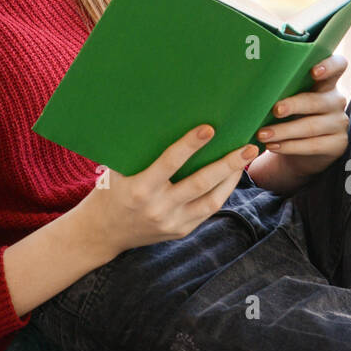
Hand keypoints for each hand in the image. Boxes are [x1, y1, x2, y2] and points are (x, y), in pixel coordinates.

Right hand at [74, 124, 258, 258]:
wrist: (103, 232)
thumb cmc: (111, 190)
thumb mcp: (118, 169)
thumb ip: (140, 151)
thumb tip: (164, 117)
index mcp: (140, 188)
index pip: (169, 163)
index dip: (190, 145)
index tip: (209, 129)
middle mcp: (158, 208)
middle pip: (200, 183)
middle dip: (227, 164)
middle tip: (247, 147)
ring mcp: (172, 222)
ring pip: (211, 200)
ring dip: (231, 178)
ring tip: (245, 158)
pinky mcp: (181, 230)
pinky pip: (207, 210)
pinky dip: (222, 192)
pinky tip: (231, 176)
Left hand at [255, 54, 349, 184]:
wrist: (301, 149)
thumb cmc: (289, 115)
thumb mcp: (287, 98)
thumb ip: (279, 88)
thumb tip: (248, 81)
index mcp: (325, 82)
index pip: (338, 65)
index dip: (329, 66)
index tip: (313, 71)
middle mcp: (336, 100)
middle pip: (318, 101)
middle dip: (294, 105)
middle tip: (275, 110)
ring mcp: (339, 122)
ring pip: (312, 126)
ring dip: (285, 130)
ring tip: (262, 134)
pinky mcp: (337, 144)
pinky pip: (313, 145)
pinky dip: (290, 146)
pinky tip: (273, 145)